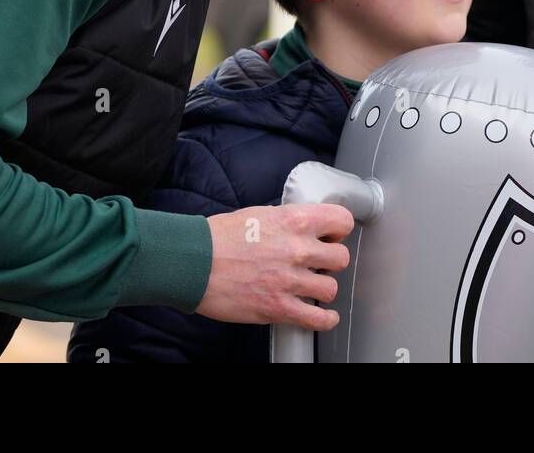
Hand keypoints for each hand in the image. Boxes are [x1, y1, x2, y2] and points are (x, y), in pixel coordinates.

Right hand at [196, 203, 354, 330]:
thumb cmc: (218, 237)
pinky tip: (323, 316)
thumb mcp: (260, 214)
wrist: (192, 262)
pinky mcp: (278, 308)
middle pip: (341, 258)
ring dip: (322, 289)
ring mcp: (289, 280)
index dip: (338, 230)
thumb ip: (287, 221)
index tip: (331, 236)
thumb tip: (302, 228)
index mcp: (294, 220)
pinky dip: (325, 320)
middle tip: (318, 264)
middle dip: (331, 261)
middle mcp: (297, 249)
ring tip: (310, 287)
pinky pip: (317, 319)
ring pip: (331, 288)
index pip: (342, 221)